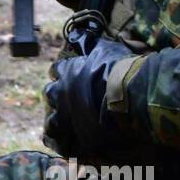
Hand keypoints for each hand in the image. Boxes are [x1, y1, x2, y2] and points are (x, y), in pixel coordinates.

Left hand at [44, 38, 132, 156]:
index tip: (66, 72)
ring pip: (52, 121)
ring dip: (56, 121)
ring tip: (60, 124)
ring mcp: (68, 117)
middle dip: (56, 94)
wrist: (128, 96)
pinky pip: (64, 144)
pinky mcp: (78, 137)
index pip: (58, 69)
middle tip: (64, 97)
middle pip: (50, 93)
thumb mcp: (104, 49)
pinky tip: (65, 145)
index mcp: (68, 72)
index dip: (62, 71)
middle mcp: (62, 94)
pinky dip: (64, 144)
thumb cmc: (118, 69)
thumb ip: (88, 43)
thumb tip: (76, 35)